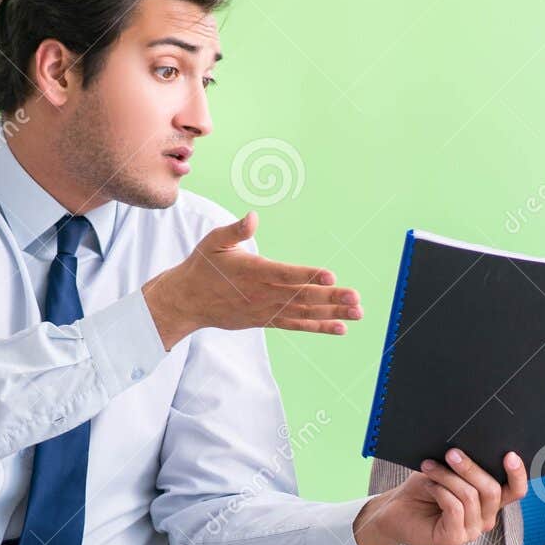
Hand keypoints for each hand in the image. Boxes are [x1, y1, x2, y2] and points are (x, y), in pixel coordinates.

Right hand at [142, 210, 361, 346]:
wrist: (187, 301)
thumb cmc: (202, 266)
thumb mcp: (214, 242)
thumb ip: (236, 231)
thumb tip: (253, 217)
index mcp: (253, 271)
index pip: (285, 274)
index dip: (308, 276)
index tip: (330, 276)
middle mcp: (263, 294)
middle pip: (302, 297)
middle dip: (331, 298)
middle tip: (356, 298)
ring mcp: (267, 310)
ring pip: (304, 314)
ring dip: (332, 314)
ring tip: (357, 313)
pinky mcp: (267, 321)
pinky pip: (297, 325)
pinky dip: (318, 327)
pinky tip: (340, 327)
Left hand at [352, 449, 527, 544]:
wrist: (395, 510)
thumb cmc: (422, 489)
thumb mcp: (447, 471)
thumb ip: (465, 468)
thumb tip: (474, 449)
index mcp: (489, 502)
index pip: (515, 491)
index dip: (517, 474)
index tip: (509, 455)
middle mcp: (486, 518)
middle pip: (492, 490)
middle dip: (471, 468)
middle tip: (452, 453)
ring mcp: (472, 531)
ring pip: (471, 496)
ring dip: (448, 477)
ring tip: (430, 467)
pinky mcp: (455, 538)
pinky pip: (455, 507)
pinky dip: (441, 491)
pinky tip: (429, 486)